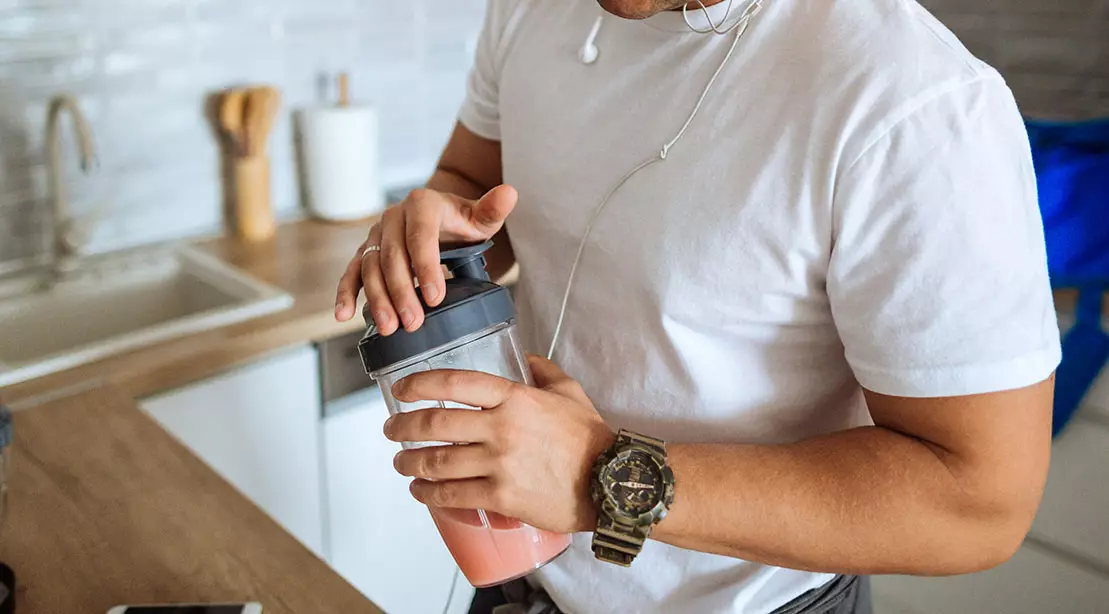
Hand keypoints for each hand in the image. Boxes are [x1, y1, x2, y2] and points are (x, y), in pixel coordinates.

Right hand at [334, 185, 517, 332]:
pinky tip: (344, 315)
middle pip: (393, 256)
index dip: (426, 267)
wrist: (439, 219)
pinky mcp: (366, 252)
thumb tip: (510, 193)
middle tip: (414, 322)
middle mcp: (394, 216)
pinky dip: (346, 293)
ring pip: (371, 267)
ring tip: (390, 328)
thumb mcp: (481, 217)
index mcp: (422, 204)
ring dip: (377, 299)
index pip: (420, 236)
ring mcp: (377, 235)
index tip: (436, 297)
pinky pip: (353, 272)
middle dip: (402, 292)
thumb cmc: (462, 222)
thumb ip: (493, 209)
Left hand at [384, 355, 615, 533]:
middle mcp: (502, 428)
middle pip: (435, 423)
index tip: (402, 390)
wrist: (612, 483)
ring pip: (436, 461)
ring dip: (409, 462)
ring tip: (400, 462)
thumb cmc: (591, 438)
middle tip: (392, 430)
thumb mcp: (569, 392)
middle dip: (404, 426)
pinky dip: (427, 493)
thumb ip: (543, 371)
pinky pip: (451, 495)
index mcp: (515, 397)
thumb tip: (526, 358)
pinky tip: (420, 490)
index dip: (420, 384)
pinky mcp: (501, 497)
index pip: (455, 383)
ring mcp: (499, 464)